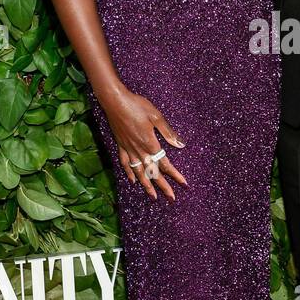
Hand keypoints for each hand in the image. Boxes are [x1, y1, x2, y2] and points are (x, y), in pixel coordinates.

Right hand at [102, 85, 187, 199]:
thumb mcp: (157, 117)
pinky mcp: (121, 145)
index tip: (184, 185)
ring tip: (153, 197)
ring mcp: (129, 149)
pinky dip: (129, 173)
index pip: (165, 164)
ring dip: (147, 185)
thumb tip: (180, 145)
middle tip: (171, 198)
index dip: (175, 175)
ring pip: (139, 172)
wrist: (115, 101)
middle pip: (153, 173)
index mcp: (150, 144)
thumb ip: (168, 132)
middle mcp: (139, 150)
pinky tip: (133, 181)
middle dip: (163, 186)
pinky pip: (125, 163)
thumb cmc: (137, 106)